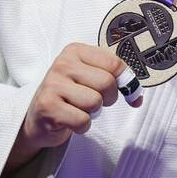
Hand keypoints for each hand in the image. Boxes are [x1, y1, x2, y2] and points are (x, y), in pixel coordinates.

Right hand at [4, 43, 137, 173]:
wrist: (39, 117)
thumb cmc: (70, 95)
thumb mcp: (90, 77)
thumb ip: (115, 79)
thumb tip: (137, 96)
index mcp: (75, 51)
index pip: (114, 63)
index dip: (126, 81)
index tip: (124, 90)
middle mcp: (62, 64)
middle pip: (106, 83)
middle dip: (108, 98)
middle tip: (96, 101)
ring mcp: (52, 85)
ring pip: (95, 102)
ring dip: (93, 112)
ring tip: (79, 108)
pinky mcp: (48, 107)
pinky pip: (82, 121)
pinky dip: (82, 126)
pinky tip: (70, 119)